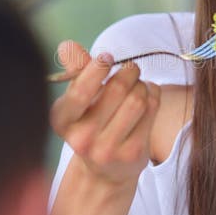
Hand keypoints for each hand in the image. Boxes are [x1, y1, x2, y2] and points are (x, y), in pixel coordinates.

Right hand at [50, 41, 160, 186]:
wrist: (105, 168)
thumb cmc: (91, 121)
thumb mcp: (78, 100)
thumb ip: (76, 71)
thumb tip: (67, 45)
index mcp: (62, 120)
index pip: (81, 91)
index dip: (97, 68)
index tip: (107, 58)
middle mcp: (82, 138)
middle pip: (117, 89)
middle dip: (128, 71)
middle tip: (131, 69)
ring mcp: (109, 149)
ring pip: (138, 98)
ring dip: (142, 84)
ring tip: (138, 86)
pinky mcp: (134, 154)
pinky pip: (151, 109)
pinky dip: (153, 95)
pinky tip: (146, 98)